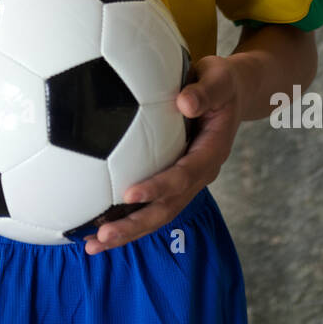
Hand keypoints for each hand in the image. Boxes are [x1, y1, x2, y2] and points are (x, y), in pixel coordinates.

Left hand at [82, 54, 245, 254]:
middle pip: (167, 208)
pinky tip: (92, 225)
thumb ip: (205, 91)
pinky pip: (148, 204)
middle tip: (103, 236)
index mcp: (210, 153)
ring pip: (156, 214)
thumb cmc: (221, 83)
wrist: (231, 94)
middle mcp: (197, 175)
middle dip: (135, 225)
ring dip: (126, 230)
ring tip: (91, 244)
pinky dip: (123, 217)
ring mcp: (184, 182)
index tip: (129, 194)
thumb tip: (184, 102)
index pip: (184, 176)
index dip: (159, 187)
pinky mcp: (170, 179)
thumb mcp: (220, 78)